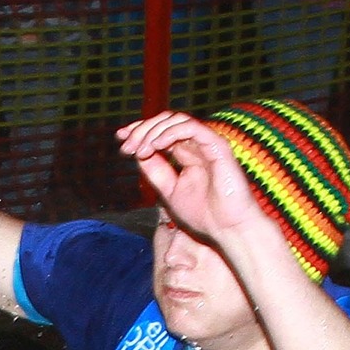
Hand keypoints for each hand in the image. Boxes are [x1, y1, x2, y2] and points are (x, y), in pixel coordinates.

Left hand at [116, 112, 263, 243]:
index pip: (161, 132)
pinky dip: (171, 133)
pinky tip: (156, 146)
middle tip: (126, 146)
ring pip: (177, 120)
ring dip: (153, 131)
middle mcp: (197, 146)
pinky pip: (192, 128)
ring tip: (140, 149)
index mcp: (187, 155)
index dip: (139, 131)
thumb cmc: (204, 215)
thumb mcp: (169, 192)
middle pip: (165, 122)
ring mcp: (207, 144)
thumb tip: (137, 153)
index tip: (121, 140)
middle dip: (141, 130)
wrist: (229, 230)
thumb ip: (155, 172)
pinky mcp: (217, 146)